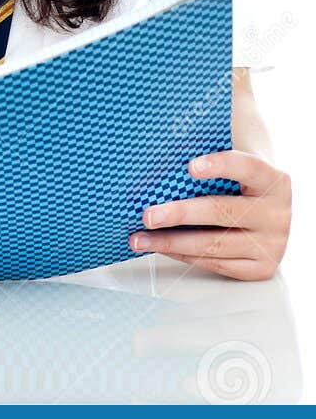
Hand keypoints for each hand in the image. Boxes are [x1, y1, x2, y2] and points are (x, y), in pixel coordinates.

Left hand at [130, 150, 291, 279]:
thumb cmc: (241, 181)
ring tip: (141, 238)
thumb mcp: (237, 165)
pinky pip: (216, 264)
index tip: (190, 166)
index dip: (220, 166)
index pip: (247, 168)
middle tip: (148, 215)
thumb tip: (160, 150)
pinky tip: (162, 247)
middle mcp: (276, 215)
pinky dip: (184, 256)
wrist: (269, 210)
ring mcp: (271, 245)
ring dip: (172, 242)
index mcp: (274, 181)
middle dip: (180, 214)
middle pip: (223, 212)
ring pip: (214, 245)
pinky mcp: (260, 268)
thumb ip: (209, 152)